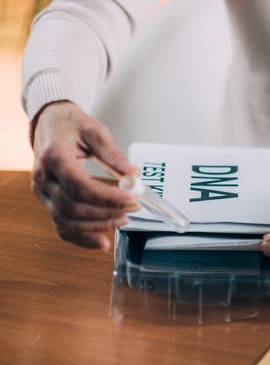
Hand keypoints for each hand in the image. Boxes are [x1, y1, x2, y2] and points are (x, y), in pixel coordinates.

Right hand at [31, 100, 139, 250]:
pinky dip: (82, 237)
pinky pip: (61, 226)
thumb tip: (133, 175)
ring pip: (66, 221)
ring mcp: (42, 193)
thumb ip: (113, 153)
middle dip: (106, 211)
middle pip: (73, 207)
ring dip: (97, 226)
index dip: (106, 196)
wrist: (49, 123)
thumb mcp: (94, 130)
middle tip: (132, 206)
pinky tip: (102, 241)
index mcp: (54, 156)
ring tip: (122, 220)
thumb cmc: (69, 124)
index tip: (130, 197)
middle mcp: (43, 178)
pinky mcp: (47, 202)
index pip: (79, 185)